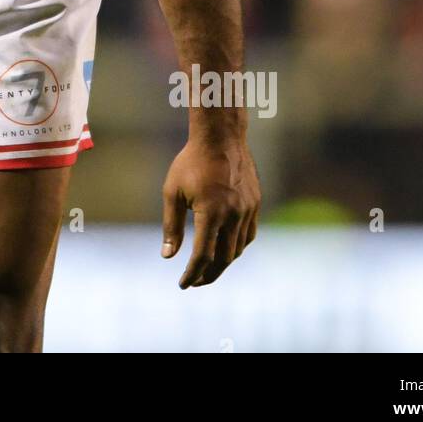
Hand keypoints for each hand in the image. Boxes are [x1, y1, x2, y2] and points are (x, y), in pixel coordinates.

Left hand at [160, 136, 259, 287]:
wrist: (220, 137)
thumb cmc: (191, 162)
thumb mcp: (172, 191)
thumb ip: (171, 226)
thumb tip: (167, 256)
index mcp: (211, 212)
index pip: (202, 255)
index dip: (192, 273)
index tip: (183, 284)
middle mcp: (233, 215)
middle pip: (223, 259)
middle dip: (208, 275)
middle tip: (195, 282)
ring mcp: (247, 210)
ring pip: (238, 249)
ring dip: (223, 263)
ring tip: (207, 269)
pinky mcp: (255, 204)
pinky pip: (249, 235)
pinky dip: (237, 248)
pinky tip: (225, 250)